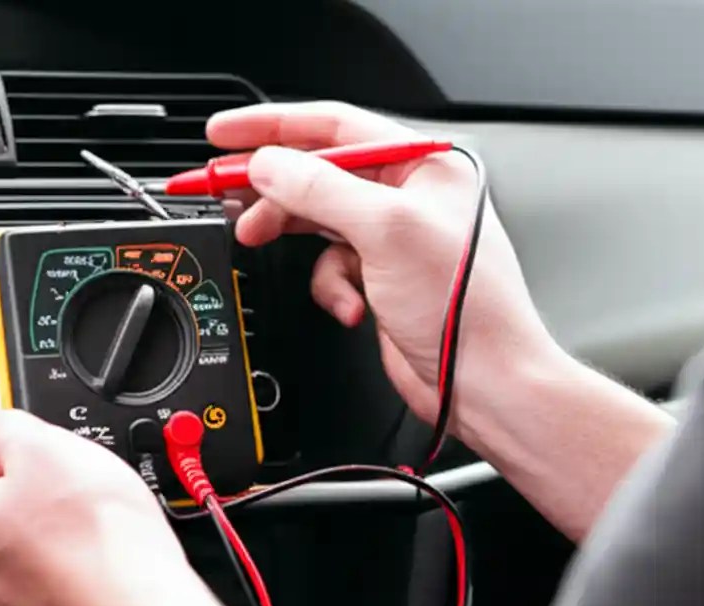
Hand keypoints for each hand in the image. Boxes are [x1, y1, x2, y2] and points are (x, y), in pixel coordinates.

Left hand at [0, 410, 207, 605]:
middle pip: (6, 530)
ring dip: (62, 560)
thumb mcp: (45, 444)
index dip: (30, 473)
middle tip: (85, 514)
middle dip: (44, 518)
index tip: (59, 480)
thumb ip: (4, 431)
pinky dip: (79, 599)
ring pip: (33, 573)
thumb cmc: (98, 544)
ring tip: (100, 550)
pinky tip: (104, 586)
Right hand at [209, 102, 560, 433]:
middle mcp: (408, 194)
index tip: (224, 134)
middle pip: (315, 172)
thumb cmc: (466, 307)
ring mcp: (392, 238)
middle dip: (268, 186)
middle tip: (219, 188)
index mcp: (422, 163)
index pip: (333, 127)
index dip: (272, 126)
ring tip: (256, 236)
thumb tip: (268, 164)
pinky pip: (330, 266)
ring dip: (289, 234)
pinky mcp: (380, 277)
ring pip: (315, 219)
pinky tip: (348, 303)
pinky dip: (329, 285)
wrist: (484, 380)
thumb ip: (320, 189)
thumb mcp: (386, 231)